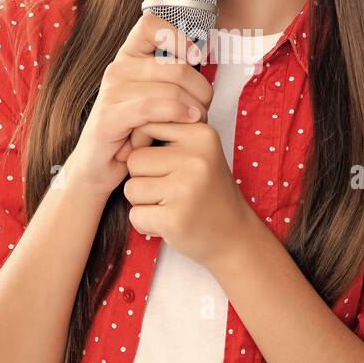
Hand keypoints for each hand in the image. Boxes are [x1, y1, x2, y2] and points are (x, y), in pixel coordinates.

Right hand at [61, 13, 212, 198]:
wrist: (99, 167)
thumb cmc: (134, 131)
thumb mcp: (156, 96)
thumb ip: (173, 76)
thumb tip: (202, 55)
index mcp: (128, 57)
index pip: (150, 24)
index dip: (178, 36)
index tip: (195, 57)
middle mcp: (117, 69)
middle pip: (175, 65)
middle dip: (201, 90)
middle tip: (204, 109)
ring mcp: (110, 91)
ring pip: (169, 88)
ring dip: (193, 107)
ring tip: (196, 121)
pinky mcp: (109, 116)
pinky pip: (152, 106)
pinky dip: (177, 113)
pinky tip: (189, 121)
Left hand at [122, 118, 259, 272]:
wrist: (234, 235)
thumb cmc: (206, 191)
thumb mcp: (197, 152)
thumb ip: (168, 134)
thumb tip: (129, 127)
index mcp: (201, 134)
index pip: (145, 127)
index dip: (144, 149)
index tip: (163, 166)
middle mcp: (196, 158)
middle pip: (134, 160)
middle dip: (143, 179)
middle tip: (171, 192)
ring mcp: (186, 189)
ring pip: (131, 188)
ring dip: (143, 202)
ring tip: (172, 206)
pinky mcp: (175, 218)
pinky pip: (135, 215)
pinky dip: (146, 223)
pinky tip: (171, 224)